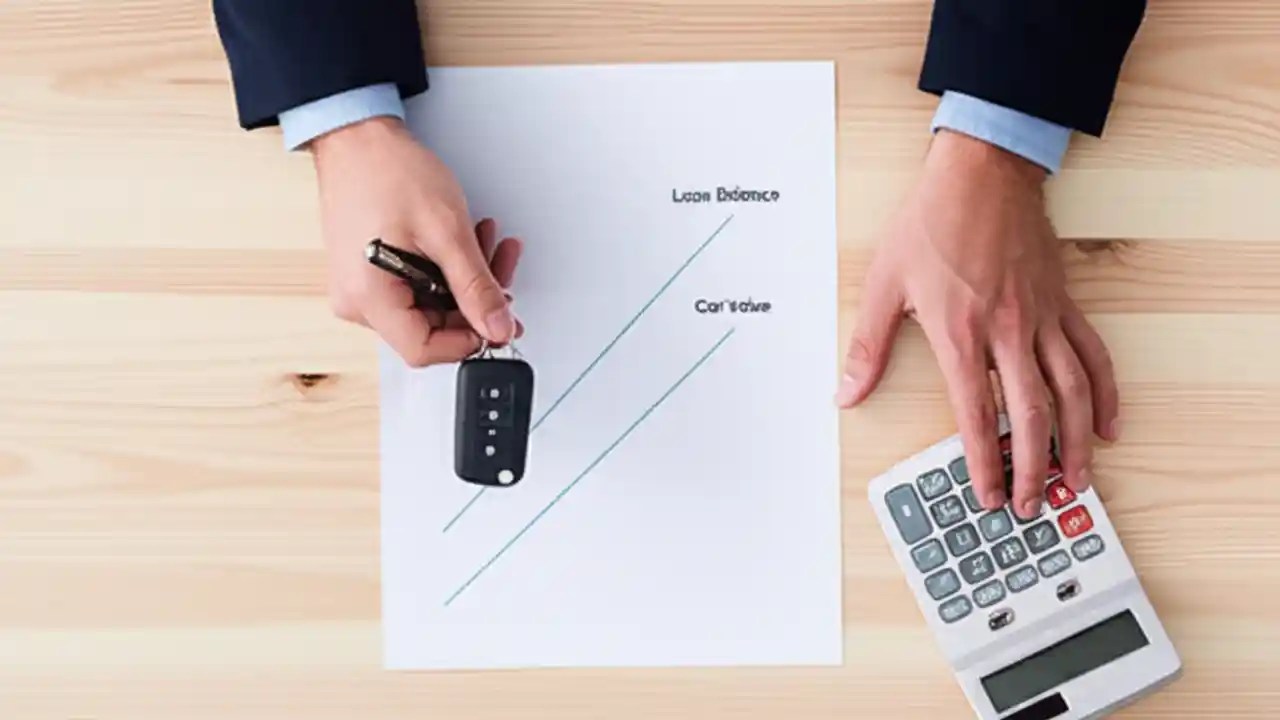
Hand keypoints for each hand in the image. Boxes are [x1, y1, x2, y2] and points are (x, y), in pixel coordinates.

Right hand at [309, 116, 522, 366]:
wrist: (358, 137)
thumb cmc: (386, 170)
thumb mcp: (446, 232)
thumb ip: (476, 287)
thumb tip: (498, 326)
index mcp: (368, 297)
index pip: (423, 350)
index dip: (467, 341)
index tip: (498, 323)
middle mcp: (357, 300)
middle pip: (430, 327)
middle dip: (474, 299)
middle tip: (502, 269)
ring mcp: (361, 287)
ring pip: (429, 305)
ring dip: (465, 279)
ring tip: (487, 242)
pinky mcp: (370, 273)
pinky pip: (416, 286)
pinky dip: (446, 268)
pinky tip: (466, 242)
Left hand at [838, 131, 1118, 518]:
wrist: (981, 173)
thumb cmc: (931, 223)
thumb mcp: (884, 283)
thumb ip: (868, 346)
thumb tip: (845, 394)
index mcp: (961, 333)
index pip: (975, 413)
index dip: (982, 461)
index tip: (986, 495)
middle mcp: (1009, 332)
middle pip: (1031, 416)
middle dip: (1032, 469)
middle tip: (1030, 505)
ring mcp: (1043, 319)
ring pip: (1073, 393)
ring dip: (1077, 443)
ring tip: (1077, 482)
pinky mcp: (1064, 304)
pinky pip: (1094, 356)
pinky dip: (1106, 394)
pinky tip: (1109, 424)